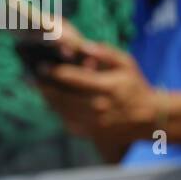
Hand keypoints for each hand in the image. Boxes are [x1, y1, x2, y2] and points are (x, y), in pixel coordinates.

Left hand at [37, 40, 158, 145]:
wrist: (148, 118)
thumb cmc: (135, 86)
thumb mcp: (127, 64)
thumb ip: (106, 53)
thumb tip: (84, 47)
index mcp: (107, 88)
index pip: (75, 79)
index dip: (55, 72)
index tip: (41, 65)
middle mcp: (98, 107)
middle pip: (61, 96)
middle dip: (44, 86)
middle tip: (32, 77)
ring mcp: (92, 122)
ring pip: (60, 110)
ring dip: (47, 98)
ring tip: (39, 86)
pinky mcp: (88, 132)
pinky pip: (65, 120)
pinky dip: (57, 110)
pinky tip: (52, 100)